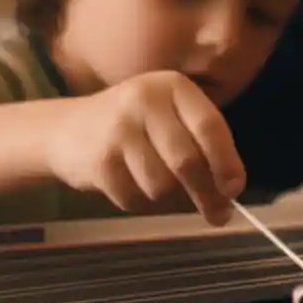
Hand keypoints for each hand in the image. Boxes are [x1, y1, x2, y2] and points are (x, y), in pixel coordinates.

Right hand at [45, 71, 244, 225]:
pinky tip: (135, 188)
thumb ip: (201, 145)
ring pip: (162, 186)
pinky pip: (136, 199)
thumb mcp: (170, 118)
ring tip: (164, 192)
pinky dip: (143, 204)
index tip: (235, 189)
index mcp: (173, 86)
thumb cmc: (135, 126)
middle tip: (218, 216)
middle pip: (187, 161)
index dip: (227, 161)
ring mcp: (118, 129)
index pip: (210, 126)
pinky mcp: (100, 160)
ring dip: (170, 201)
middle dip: (207, 195)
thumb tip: (229, 193)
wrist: (67, 130)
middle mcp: (145, 100)